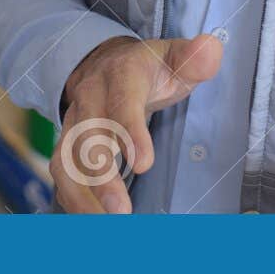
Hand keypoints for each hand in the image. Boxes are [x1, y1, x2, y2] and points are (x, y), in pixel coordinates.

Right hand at [51, 33, 223, 213]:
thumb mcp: (172, 58)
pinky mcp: (67, 144)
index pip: (122, 101)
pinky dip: (73, 200)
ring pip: (66, 158)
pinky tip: (92, 223)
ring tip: (106, 224)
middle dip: (100, 175)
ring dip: (82, 194)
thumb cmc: (147, 69)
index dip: (129, 131)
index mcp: (119, 74)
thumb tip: (212, 49)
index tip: (143, 164)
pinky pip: (62, 173)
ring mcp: (74, 121)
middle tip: (120, 211)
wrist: (104, 62)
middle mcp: (90, 98)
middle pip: (87, 135)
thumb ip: (192, 59)